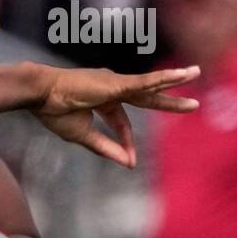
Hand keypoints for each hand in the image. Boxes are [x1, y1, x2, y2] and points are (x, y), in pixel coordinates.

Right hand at [31, 66, 199, 166]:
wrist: (40, 95)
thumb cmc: (54, 111)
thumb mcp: (83, 135)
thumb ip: (106, 148)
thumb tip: (129, 164)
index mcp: (102, 100)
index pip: (121, 121)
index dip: (125, 141)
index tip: (129, 160)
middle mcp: (112, 88)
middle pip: (147, 96)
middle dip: (169, 101)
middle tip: (193, 105)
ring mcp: (116, 83)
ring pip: (152, 83)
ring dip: (175, 80)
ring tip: (195, 74)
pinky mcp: (117, 83)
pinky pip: (146, 81)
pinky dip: (163, 78)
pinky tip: (180, 76)